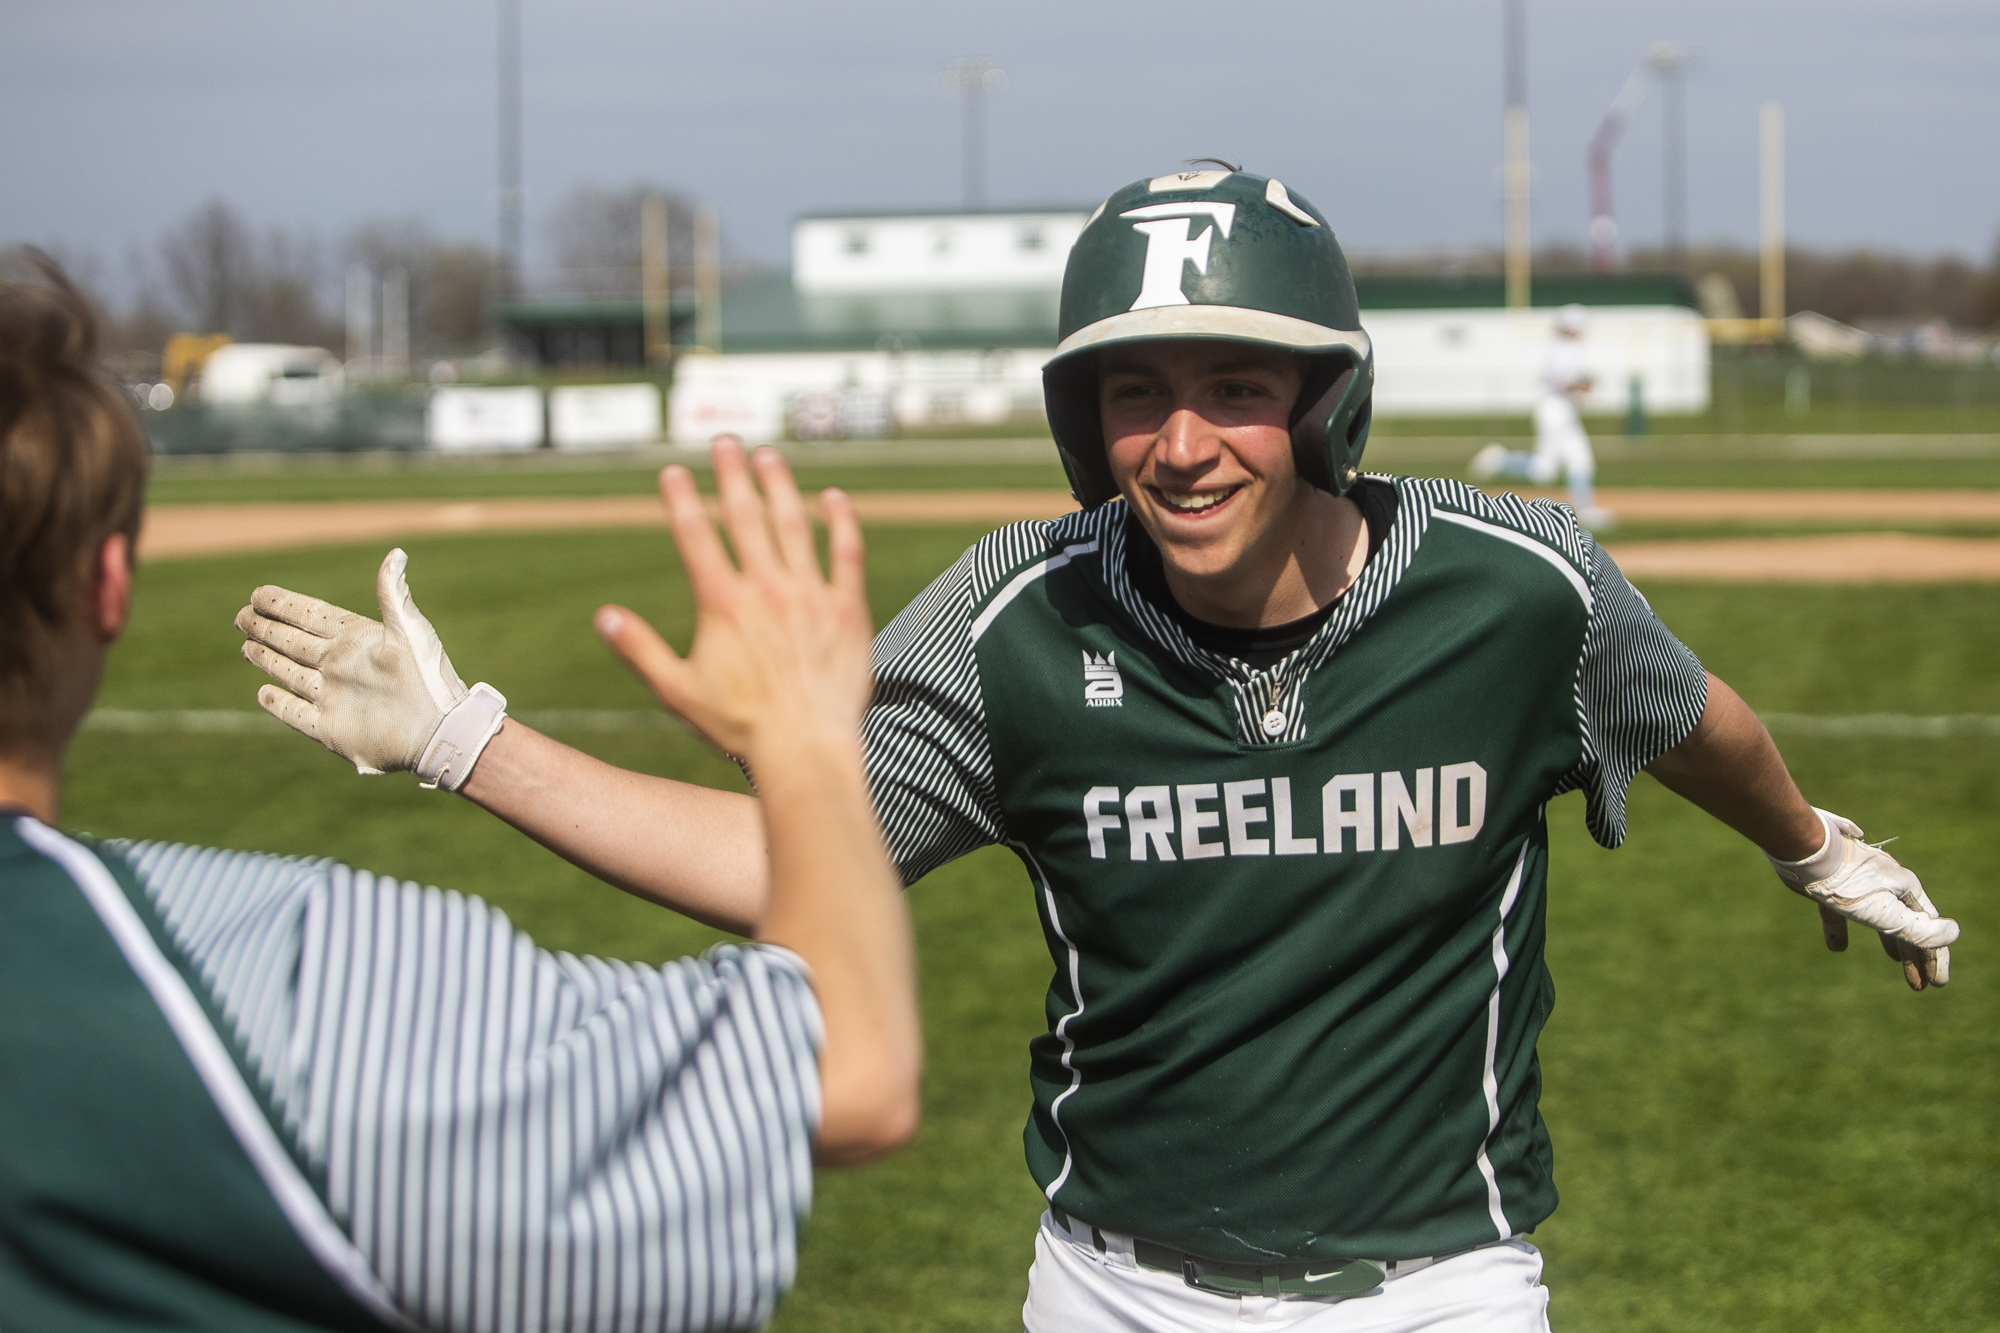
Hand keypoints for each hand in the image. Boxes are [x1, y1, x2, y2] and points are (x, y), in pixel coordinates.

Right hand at [237, 549, 469, 774]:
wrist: (438, 730)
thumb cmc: (429, 678)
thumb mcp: (410, 630)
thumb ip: (393, 593)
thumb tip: (397, 553)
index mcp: (357, 640)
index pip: (310, 616)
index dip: (284, 604)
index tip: (259, 593)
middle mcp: (341, 666)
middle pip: (294, 642)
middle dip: (266, 627)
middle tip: (241, 614)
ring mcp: (334, 698)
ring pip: (290, 673)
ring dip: (267, 659)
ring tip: (246, 644)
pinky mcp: (331, 729)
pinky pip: (296, 713)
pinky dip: (278, 703)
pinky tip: (264, 692)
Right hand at [595, 442, 871, 764]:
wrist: (805, 748)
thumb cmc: (739, 727)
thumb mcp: (677, 691)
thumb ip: (640, 650)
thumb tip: (604, 617)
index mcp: (723, 603)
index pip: (695, 536)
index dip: (682, 500)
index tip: (673, 472)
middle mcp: (766, 588)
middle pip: (745, 516)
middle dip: (732, 474)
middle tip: (725, 441)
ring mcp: (810, 594)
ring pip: (795, 524)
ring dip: (780, 485)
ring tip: (768, 456)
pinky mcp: (847, 608)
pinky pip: (847, 553)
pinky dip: (841, 522)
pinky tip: (834, 498)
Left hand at [1770, 810, 1958, 990]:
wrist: (1806, 849)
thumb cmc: (1848, 882)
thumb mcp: (1886, 912)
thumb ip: (1918, 929)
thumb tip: (1953, 935)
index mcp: (1905, 889)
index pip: (1928, 930)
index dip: (1935, 958)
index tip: (1938, 984)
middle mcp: (1887, 883)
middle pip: (1907, 925)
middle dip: (1915, 956)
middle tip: (1919, 986)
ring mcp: (1859, 882)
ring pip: (1879, 917)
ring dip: (1889, 941)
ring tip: (1893, 960)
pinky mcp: (1831, 884)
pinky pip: (1840, 912)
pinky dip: (1841, 930)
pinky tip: (1837, 947)